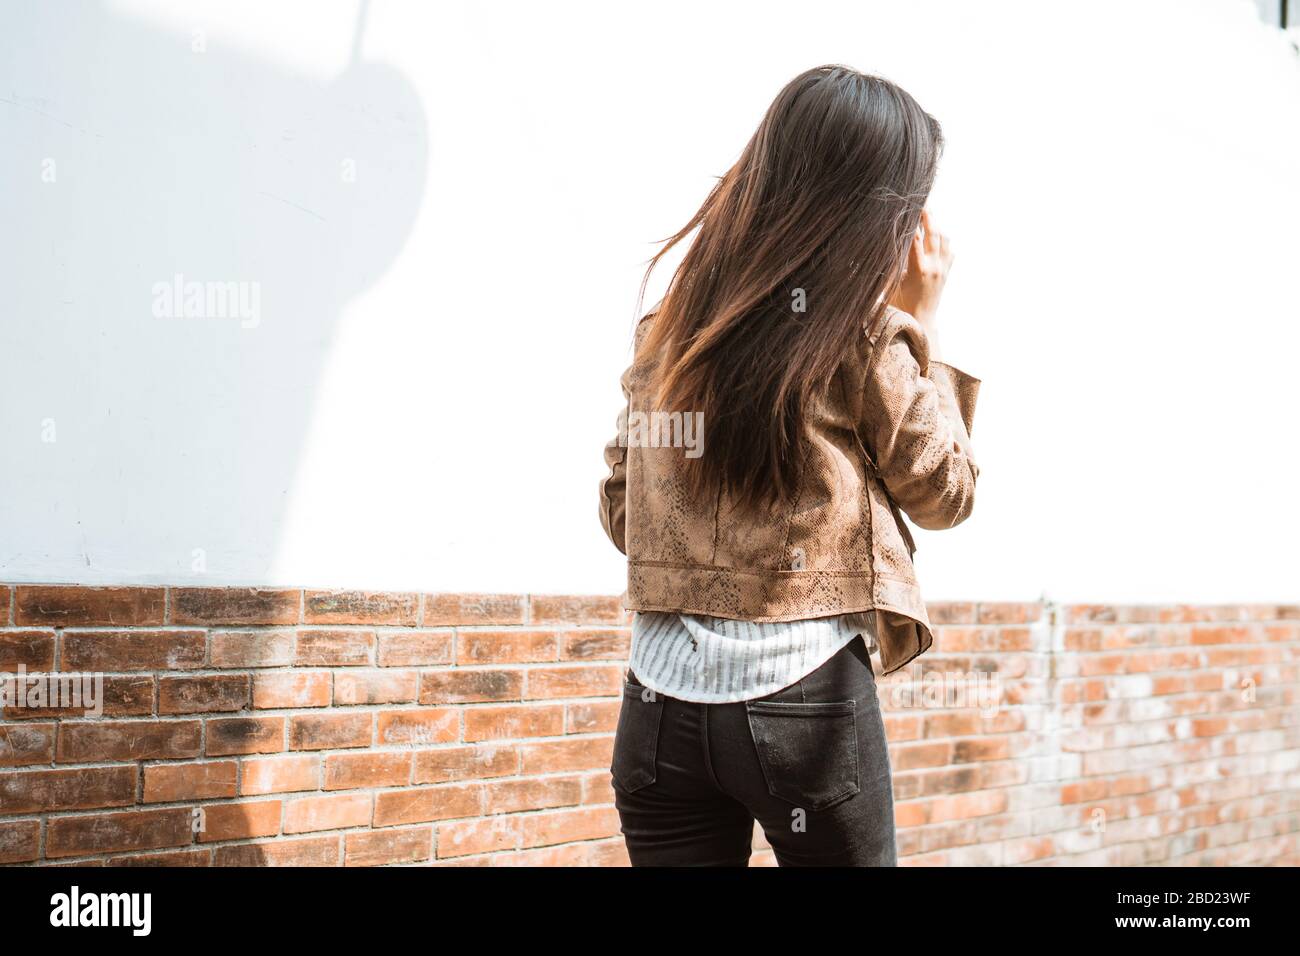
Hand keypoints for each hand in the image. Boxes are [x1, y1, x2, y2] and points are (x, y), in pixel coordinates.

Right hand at [888, 209, 952, 333]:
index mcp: (918, 269)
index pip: (916, 237)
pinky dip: (942, 241)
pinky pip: (949, 250)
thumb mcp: (891, 285)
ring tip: (926, 218)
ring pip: (945, 239)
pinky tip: (934, 238)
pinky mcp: (947, 272)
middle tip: (921, 204)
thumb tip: (882, 246)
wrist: (921, 322)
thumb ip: (890, 264)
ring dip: (936, 227)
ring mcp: (943, 269)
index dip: (911, 221)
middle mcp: (934, 266)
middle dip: (928, 216)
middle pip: (934, 233)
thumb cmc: (901, 306)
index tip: (907, 209)